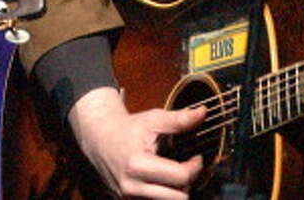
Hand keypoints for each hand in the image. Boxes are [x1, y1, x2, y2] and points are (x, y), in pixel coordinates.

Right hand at [68, 86, 206, 198]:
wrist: (99, 138)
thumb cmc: (128, 128)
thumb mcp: (154, 120)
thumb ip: (180, 119)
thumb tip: (203, 112)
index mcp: (138, 164)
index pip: (181, 177)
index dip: (195, 167)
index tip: (197, 157)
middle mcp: (132, 186)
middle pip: (178, 198)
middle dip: (187, 182)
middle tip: (186, 167)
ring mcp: (128, 198)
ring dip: (176, 191)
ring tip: (175, 174)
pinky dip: (164, 195)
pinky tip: (164, 181)